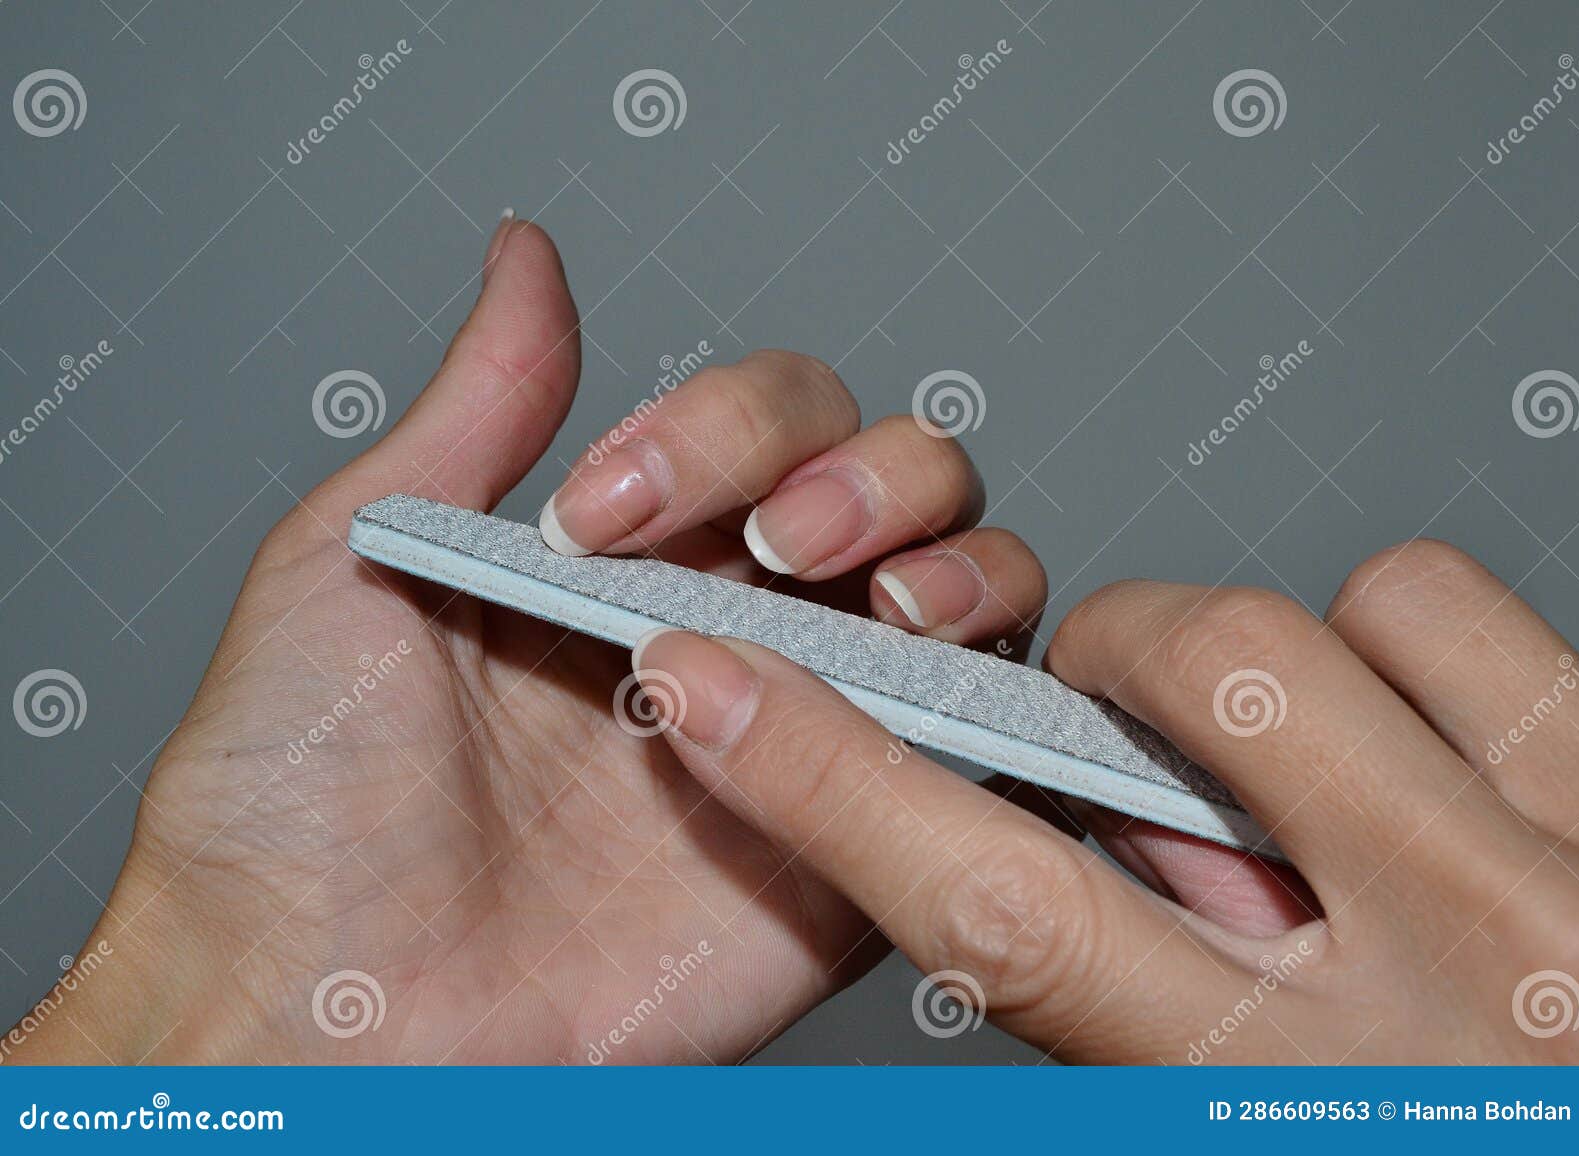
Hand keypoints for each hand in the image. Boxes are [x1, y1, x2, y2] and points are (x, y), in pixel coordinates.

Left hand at [15, 220, 1045, 1063]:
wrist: (321, 1014)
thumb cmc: (299, 803)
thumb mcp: (364, 555)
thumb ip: (482, 407)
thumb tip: (527, 259)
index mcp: (640, 562)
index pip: (771, 425)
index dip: (725, 428)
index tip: (606, 510)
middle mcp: (740, 636)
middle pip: (903, 486)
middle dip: (868, 476)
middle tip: (766, 544)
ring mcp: (806, 740)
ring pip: (975, 599)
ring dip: (954, 564)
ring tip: (863, 606)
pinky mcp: (847, 855)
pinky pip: (974, 762)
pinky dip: (982, 702)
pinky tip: (891, 686)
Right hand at [634, 543, 1578, 1062]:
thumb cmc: (1471, 1151)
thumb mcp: (1274, 1136)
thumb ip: (1175, 1021)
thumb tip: (1151, 863)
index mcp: (1314, 1101)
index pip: (1002, 910)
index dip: (827, 780)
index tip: (714, 682)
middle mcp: (1473, 973)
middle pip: (1194, 681)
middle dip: (1119, 653)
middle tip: (1141, 714)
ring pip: (1362, 607)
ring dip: (1311, 662)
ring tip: (1349, 759)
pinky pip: (1504, 622)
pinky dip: (1448, 660)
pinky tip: (1472, 759)